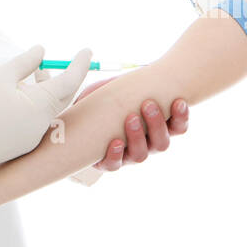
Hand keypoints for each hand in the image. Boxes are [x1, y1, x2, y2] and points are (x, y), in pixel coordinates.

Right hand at [0, 45, 91, 168]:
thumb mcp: (0, 75)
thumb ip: (25, 62)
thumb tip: (42, 52)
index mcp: (42, 105)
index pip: (71, 81)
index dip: (80, 64)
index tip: (87, 51)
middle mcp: (43, 124)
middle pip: (63, 97)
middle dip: (63, 78)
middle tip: (56, 63)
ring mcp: (33, 138)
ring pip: (47, 109)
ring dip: (45, 91)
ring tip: (34, 75)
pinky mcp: (21, 146)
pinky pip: (35, 122)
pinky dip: (33, 106)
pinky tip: (18, 96)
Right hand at [73, 76, 189, 170]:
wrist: (132, 82)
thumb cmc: (104, 96)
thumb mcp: (88, 101)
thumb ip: (78, 110)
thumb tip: (65, 112)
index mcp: (112, 152)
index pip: (112, 164)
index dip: (114, 157)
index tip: (114, 142)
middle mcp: (135, 151)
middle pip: (140, 155)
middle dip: (136, 136)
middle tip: (131, 116)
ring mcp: (155, 141)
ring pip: (160, 144)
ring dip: (156, 125)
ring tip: (149, 105)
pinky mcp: (172, 128)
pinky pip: (179, 129)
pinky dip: (181, 117)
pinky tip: (178, 102)